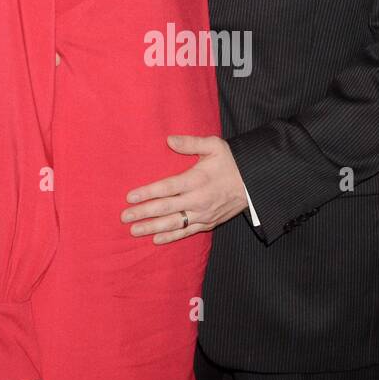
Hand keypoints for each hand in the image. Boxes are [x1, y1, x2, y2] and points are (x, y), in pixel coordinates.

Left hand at [120, 134, 247, 243]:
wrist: (254, 182)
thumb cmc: (231, 161)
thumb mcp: (214, 146)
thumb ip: (190, 143)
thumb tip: (169, 139)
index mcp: (197, 179)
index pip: (167, 188)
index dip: (147, 193)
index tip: (130, 197)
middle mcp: (198, 199)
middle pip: (166, 208)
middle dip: (143, 213)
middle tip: (124, 217)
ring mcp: (203, 214)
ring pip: (174, 223)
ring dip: (152, 228)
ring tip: (134, 231)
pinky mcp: (209, 223)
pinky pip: (187, 232)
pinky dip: (171, 237)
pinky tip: (157, 239)